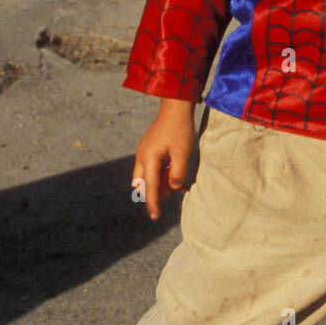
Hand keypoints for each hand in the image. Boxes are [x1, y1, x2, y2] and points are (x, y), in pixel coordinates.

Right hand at [132, 104, 194, 219]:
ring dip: (158, 183)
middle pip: (142, 184)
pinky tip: (174, 172)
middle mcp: (142, 156)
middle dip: (154, 193)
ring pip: (145, 177)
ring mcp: (143, 151)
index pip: (151, 187)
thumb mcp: (183, 153)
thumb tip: (174, 188)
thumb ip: (178, 173)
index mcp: (149, 158)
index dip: (153, 204)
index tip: (155, 217)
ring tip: (177, 181)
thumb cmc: (180, 129)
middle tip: (172, 192)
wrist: (175, 106)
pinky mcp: (148, 148)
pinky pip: (150, 168)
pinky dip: (159, 174)